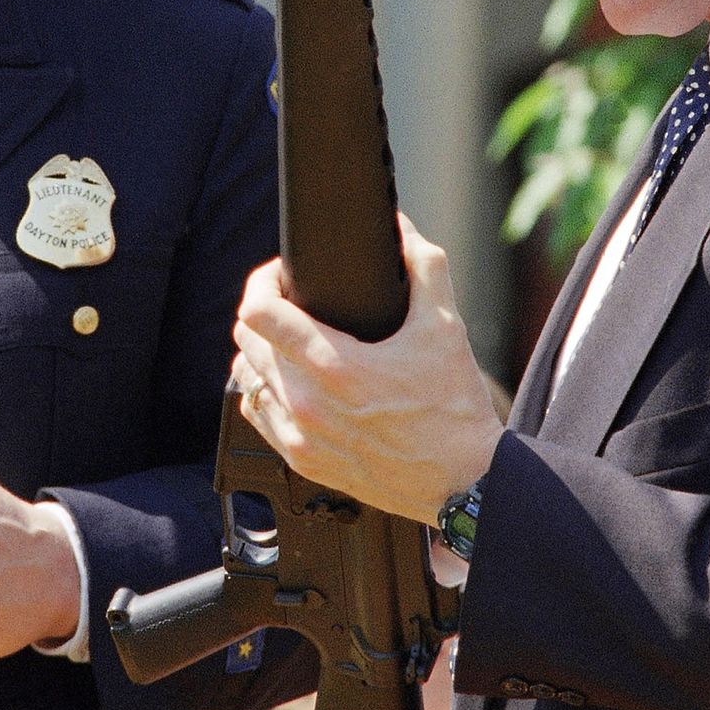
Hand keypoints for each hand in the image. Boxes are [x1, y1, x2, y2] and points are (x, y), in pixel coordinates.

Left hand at [232, 215, 503, 526]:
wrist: (463, 482)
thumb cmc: (454, 408)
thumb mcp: (445, 326)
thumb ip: (423, 265)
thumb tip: (402, 227)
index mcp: (336, 366)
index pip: (258, 312)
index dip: (264, 280)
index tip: (283, 275)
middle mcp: (307, 404)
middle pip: (245, 339)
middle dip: (264, 310)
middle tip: (291, 302)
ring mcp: (300, 436)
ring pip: (246, 375)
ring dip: (262, 351)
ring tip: (290, 341)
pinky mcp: (302, 460)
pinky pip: (256, 412)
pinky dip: (265, 390)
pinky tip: (290, 381)